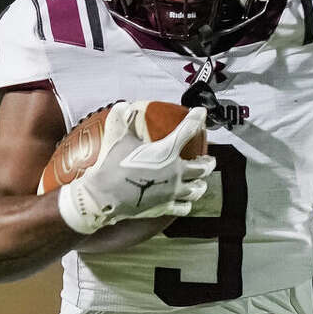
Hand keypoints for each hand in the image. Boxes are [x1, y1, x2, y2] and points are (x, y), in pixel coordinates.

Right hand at [56, 104, 213, 234]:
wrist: (104, 195)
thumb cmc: (112, 165)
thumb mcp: (117, 137)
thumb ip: (123, 119)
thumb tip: (124, 106)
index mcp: (167, 151)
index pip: (189, 129)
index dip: (197, 118)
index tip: (201, 113)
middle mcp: (176, 172)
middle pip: (203, 167)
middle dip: (208, 162)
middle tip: (208, 159)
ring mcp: (172, 192)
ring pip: (198, 189)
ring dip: (201, 184)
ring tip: (200, 182)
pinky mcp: (165, 207)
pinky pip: (184, 207)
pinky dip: (187, 203)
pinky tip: (185, 201)